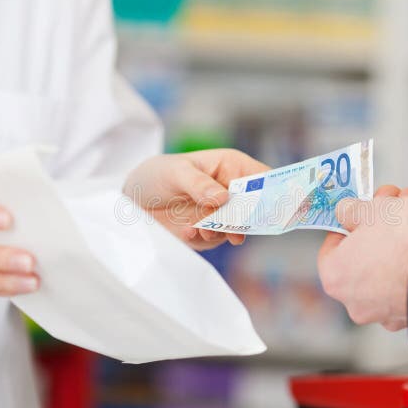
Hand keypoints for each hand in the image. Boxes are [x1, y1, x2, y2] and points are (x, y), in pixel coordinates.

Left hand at [125, 149, 269, 250]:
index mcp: (233, 167)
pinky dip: (205, 238)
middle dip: (247, 217)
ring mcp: (224, 214)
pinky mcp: (211, 233)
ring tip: (201, 227)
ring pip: (239, 227)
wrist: (133, 202)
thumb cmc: (158, 175)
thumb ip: (199, 184)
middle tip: (232, 224)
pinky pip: (217, 239)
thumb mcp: (175, 172)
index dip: (274, 191)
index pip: (264, 178)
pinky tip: (187, 231)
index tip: (270, 204)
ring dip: (223, 231)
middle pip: (258, 208)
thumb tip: (223, 197)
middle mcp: (234, 191)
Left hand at [317, 185, 407, 330]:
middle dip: (378, 223)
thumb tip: (345, 211)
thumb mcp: (372, 209)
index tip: (366, 204)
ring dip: (398, 237)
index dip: (350, 219)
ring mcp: (386, 313)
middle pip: (362, 254)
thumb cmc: (406, 240)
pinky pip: (407, 283)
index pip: (332, 245)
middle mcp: (356, 302)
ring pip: (386, 267)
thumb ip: (351, 210)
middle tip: (394, 199)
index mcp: (336, 277)